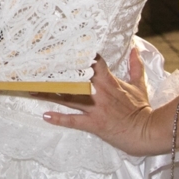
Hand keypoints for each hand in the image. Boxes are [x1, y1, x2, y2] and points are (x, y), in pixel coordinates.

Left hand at [39, 51, 162, 155]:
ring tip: (32, 89)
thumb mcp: (139, 85)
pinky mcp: (93, 123)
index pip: (93, 62)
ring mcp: (95, 108)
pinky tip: (45, 115)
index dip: (78, 54)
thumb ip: (135, 66)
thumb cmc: (141, 109)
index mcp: (109, 81)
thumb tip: (135, 49)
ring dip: (49, 94)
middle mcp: (99, 92)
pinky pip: (74, 120)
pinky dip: (59, 119)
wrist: (146, 132)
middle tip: (37, 67)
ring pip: (68, 98)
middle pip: (74, 78)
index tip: (62, 47)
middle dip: (56, 73)